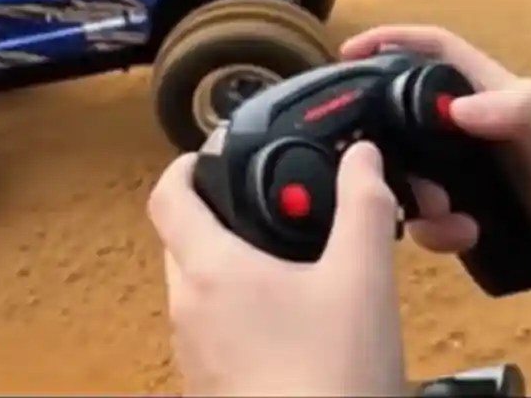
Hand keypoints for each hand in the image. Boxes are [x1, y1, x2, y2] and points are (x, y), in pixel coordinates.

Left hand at [148, 143, 407, 396]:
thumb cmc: (332, 374)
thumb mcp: (362, 283)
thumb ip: (364, 210)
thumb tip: (363, 157)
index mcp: (209, 267)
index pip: (167, 195)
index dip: (184, 166)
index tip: (213, 156)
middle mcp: (186, 305)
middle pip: (181, 239)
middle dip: (216, 215)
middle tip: (269, 207)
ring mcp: (191, 350)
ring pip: (197, 287)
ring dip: (229, 266)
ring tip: (288, 265)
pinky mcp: (206, 383)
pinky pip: (210, 329)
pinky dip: (237, 311)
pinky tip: (289, 324)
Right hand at [342, 25, 530, 303]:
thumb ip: (516, 110)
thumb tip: (454, 109)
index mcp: (495, 96)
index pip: (435, 51)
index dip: (391, 42)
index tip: (347, 52)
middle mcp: (478, 130)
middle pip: (407, 119)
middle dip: (387, 143)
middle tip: (375, 169)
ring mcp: (476, 174)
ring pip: (413, 175)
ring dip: (412, 198)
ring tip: (439, 217)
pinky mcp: (476, 213)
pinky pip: (431, 217)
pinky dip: (433, 230)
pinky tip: (458, 239)